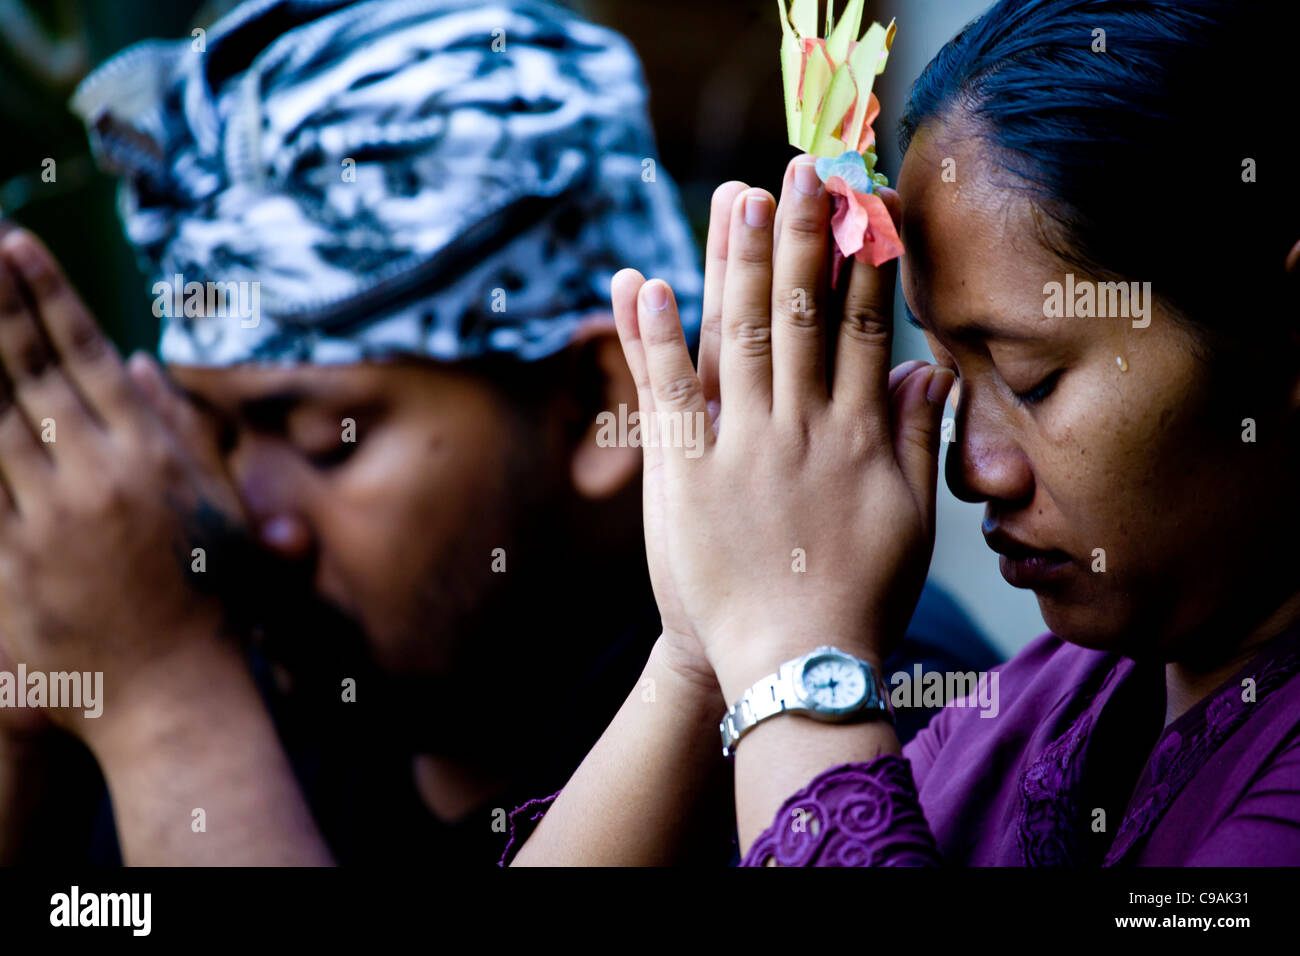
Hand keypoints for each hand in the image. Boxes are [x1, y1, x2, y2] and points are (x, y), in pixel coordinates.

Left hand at [0, 229, 249, 751]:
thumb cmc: (215, 601)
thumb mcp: (221, 507)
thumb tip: (148, 366)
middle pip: (29, 372)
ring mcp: (50, 517)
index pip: (89, 355)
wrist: (177, 692)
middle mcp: (99, 474)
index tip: (19, 246)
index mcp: (153, 454)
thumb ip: (184, 431)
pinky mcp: (12, 560)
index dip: (50, 296)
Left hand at [610, 157, 953, 698]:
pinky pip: (667, 395)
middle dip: (803, 235)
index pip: (865, 327)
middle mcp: (803, 428)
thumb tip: (931, 370)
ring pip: (741, 336)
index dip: (864, 260)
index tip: (864, 203)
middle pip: (804, 314)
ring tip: (736, 196)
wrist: (795, 666)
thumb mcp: (910, 519)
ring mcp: (741, 448)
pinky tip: (647, 281)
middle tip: (802, 168)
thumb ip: (918, 439)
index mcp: (859, 435)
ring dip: (737, 262)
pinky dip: (654, 338)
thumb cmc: (858, 596)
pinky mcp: (686, 476)